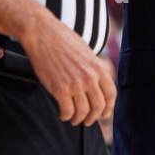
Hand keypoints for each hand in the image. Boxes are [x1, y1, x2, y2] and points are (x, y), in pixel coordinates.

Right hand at [19, 10, 116, 126]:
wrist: (43, 34)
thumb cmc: (63, 40)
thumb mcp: (87, 52)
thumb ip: (94, 68)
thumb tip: (98, 85)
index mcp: (98, 68)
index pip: (111, 94)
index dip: (109, 108)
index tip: (104, 114)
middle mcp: (89, 77)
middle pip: (99, 106)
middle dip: (93, 117)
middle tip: (87, 121)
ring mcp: (75, 84)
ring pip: (83, 112)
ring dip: (79, 119)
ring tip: (74, 119)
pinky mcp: (59, 89)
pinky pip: (67, 111)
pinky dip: (65, 116)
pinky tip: (63, 114)